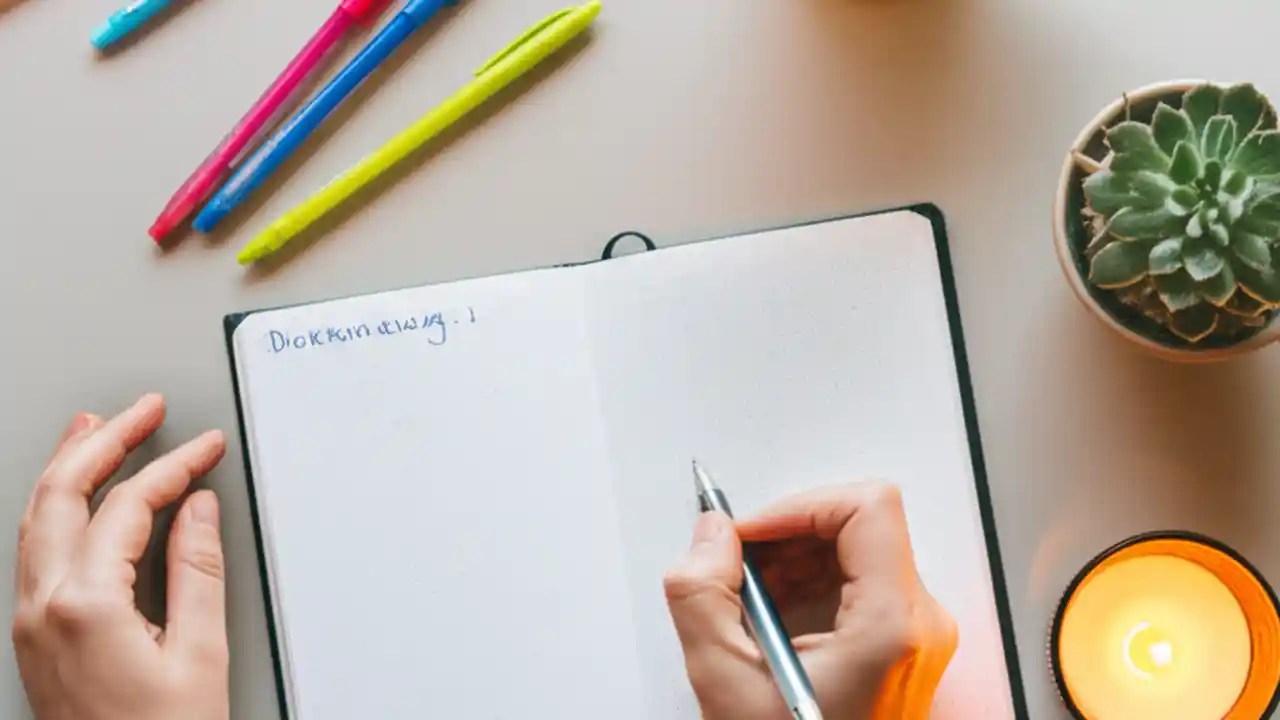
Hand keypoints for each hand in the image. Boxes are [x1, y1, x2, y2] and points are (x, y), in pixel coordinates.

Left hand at [12, 394, 229, 719]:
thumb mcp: (201, 654)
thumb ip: (199, 569)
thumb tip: (198, 507)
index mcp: (85, 605)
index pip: (128, 506)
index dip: (172, 466)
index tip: (205, 446)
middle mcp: (42, 607)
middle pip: (61, 495)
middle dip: (104, 441)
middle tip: (144, 409)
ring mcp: (29, 622)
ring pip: (36, 517)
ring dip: (69, 466)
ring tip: (97, 428)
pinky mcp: (33, 636)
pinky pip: (34, 547)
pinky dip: (57, 506)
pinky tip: (77, 495)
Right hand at [664, 482, 956, 719]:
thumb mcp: (727, 683)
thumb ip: (703, 595)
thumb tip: (710, 536)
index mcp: (893, 627)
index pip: (867, 507)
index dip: (798, 506)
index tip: (751, 530)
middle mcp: (919, 624)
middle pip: (857, 526)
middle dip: (785, 537)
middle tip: (735, 565)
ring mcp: (915, 635)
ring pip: (855, 550)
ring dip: (792, 562)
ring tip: (748, 602)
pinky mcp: (901, 645)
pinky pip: (856, 583)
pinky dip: (807, 586)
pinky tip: (770, 620)